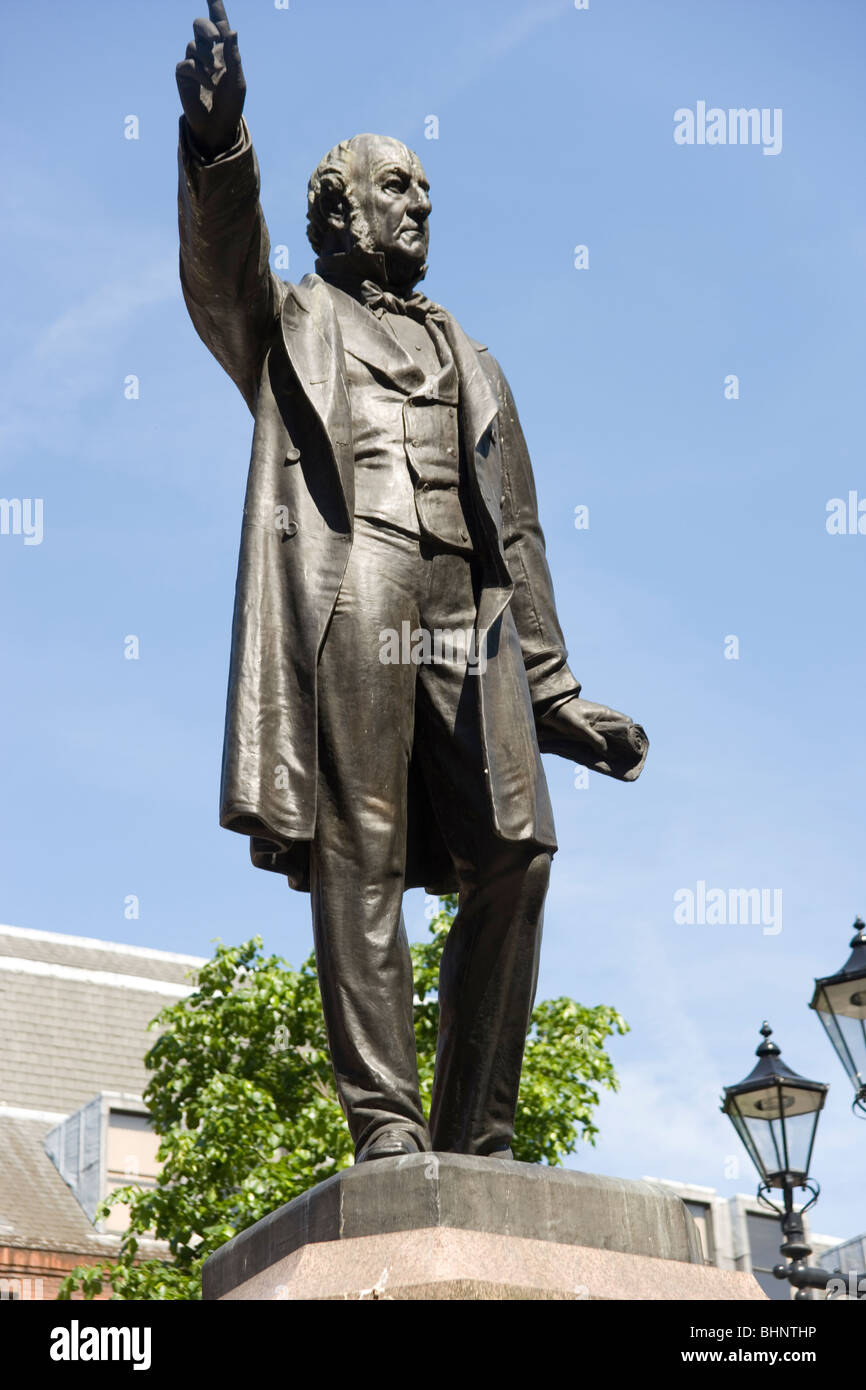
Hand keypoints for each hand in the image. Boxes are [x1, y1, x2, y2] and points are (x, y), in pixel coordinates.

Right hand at [176, 2, 245, 158]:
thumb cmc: (231, 105)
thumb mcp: (237, 80)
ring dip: (207, 58)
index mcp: (223, 50)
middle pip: (200, 25)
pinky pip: (188, 64)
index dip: (215, 4)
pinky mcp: (183, 75)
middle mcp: (206, 52)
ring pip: (194, 45)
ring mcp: (193, 62)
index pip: (218, 21)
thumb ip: (234, 55)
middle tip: (217, 38)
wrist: (219, 127)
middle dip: (207, 28)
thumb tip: (232, 30)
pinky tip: (208, 85)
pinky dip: (199, 73)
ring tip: (216, 75)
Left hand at [536, 697, 648, 781]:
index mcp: (606, 714)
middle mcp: (603, 719)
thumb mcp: (580, 727)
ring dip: (612, 748)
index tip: (633, 748)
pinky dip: (602, 749)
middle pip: (620, 733)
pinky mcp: (587, 731)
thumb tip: (608, 752)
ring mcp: (595, 725)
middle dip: (623, 745)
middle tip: (624, 759)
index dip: (632, 735)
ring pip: (610, 738)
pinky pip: (599, 741)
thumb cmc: (565, 714)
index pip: (627, 723)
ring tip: (614, 762)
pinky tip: (601, 759)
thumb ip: (595, 738)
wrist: (547, 710)